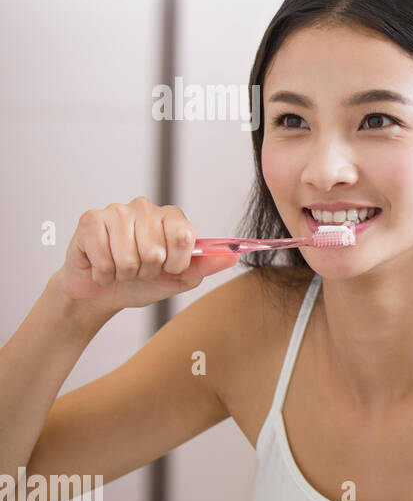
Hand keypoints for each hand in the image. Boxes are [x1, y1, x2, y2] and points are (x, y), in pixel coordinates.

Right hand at [59, 196, 238, 314]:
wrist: (103, 292)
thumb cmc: (142, 282)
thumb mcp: (180, 278)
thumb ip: (205, 265)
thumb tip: (233, 255)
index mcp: (171, 217)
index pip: (184, 235)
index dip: (176, 262)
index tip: (168, 268)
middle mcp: (145, 208)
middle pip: (155, 251)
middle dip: (147, 271)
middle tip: (140, 270)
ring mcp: (117, 211)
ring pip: (129, 257)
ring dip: (125, 273)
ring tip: (121, 269)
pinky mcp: (91, 220)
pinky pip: (105, 258)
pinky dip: (105, 273)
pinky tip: (102, 267)